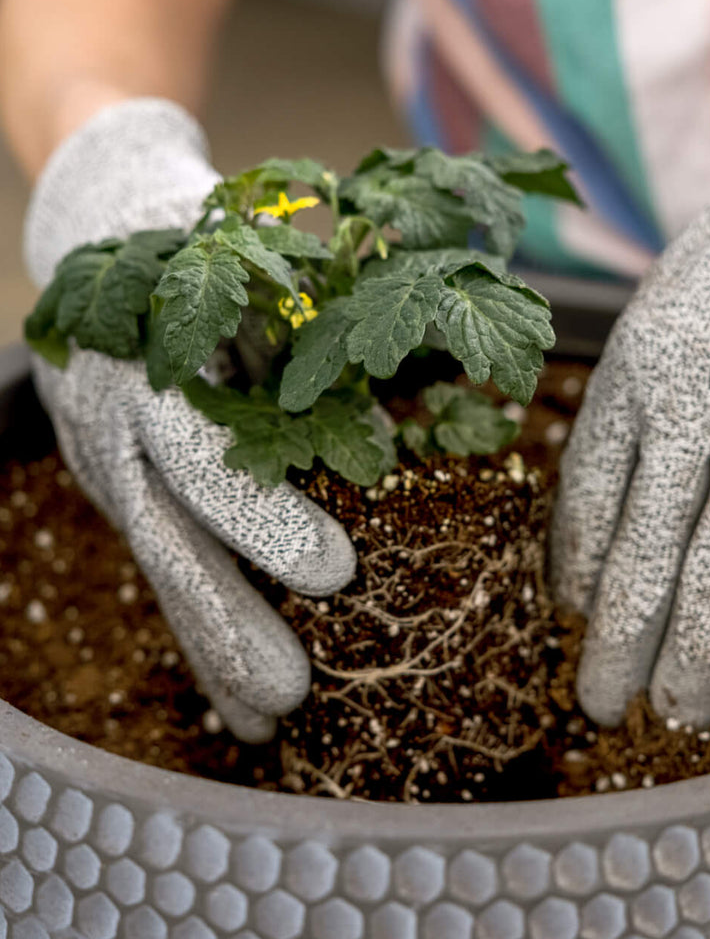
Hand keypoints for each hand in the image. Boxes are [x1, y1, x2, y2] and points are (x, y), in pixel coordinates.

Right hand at [24, 97, 354, 739]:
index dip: (262, 517)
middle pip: (169, 535)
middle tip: (294, 694)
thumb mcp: (237, 256)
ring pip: (158, 565)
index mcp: (144, 362)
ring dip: (210, 647)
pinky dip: (195, 631)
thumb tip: (385, 428)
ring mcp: (106, 461)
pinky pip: (157, 563)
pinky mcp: (117, 483)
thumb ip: (294, 331)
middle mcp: (113, 423)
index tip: (340, 573)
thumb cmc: (190, 229)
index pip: (203, 453)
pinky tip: (232, 698)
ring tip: (267, 724)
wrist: (95, 215)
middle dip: (228, 618)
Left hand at [550, 97, 709, 728]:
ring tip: (684, 709)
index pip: (591, 505)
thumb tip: (582, 561)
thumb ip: (616, 434)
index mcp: (636, 379)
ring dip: (704, 658)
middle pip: (650, 560)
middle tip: (606, 707)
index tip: (574, 626)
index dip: (579, 580)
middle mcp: (700, 411)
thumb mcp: (648, 338)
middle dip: (626, 650)